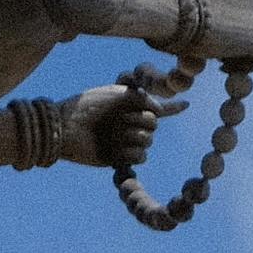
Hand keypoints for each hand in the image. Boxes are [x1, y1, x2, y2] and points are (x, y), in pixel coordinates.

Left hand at [70, 71, 189, 167]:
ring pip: (148, 141)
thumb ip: (142, 99)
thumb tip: (160, 111)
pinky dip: (130, 152)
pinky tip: (115, 150)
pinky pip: (140, 156)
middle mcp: (128, 123)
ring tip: (113, 133)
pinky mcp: (119, 158)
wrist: (65, 128)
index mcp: (127, 106)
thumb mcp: (117, 94)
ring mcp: (124, 141)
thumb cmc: (88, 106)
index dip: (172, 107)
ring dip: (132, 136)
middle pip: (153, 124)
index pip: (155, 107)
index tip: (187, 104)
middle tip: (121, 119)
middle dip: (141, 120)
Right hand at [178, 0, 252, 70]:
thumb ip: (229, 24)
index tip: (221, 51)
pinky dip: (239, 69)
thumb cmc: (194, 18)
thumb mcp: (216, 16)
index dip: (240, 43)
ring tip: (218, 62)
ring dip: (238, 61)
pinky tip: (220, 67)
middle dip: (241, 53)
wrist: (189, 19)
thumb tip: (233, 40)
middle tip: (220, 62)